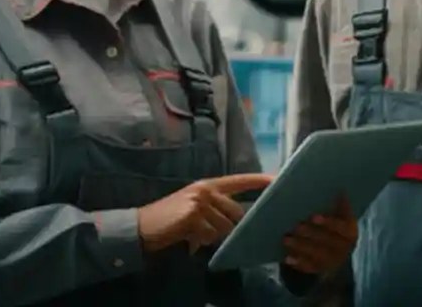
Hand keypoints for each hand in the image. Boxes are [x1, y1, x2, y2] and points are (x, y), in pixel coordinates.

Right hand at [137, 173, 273, 253]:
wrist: (144, 225)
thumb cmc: (171, 219)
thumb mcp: (195, 207)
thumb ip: (216, 209)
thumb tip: (238, 222)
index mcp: (208, 185)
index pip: (239, 180)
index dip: (259, 181)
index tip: (277, 180)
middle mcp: (206, 189)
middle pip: (236, 212)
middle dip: (228, 227)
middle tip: (209, 232)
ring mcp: (200, 201)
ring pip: (224, 226)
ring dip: (213, 236)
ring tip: (196, 233)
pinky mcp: (193, 215)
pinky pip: (210, 235)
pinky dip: (202, 241)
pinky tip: (189, 238)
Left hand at [282, 194, 357, 274]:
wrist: (334, 240)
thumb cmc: (332, 217)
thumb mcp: (336, 209)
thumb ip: (337, 201)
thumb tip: (339, 189)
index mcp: (350, 230)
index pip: (341, 227)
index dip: (328, 223)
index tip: (313, 217)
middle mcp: (345, 247)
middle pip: (328, 242)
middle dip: (311, 234)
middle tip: (296, 226)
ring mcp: (333, 260)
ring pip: (318, 255)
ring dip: (301, 247)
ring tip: (286, 239)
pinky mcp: (321, 269)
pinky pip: (310, 267)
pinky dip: (299, 263)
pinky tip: (287, 258)